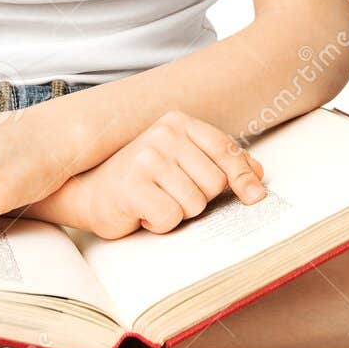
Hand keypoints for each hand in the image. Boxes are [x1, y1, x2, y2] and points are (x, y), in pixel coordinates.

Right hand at [63, 110, 265, 239]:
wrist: (89, 192)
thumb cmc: (143, 180)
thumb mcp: (183, 163)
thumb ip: (220, 164)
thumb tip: (259, 178)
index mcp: (178, 123)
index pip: (224, 150)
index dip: (243, 177)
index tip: (256, 197)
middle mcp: (163, 134)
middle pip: (214, 183)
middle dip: (198, 199)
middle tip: (171, 195)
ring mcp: (146, 158)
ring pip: (195, 204)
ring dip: (178, 213)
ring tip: (156, 202)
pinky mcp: (133, 186)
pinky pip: (170, 218)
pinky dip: (159, 224)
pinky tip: (143, 213)